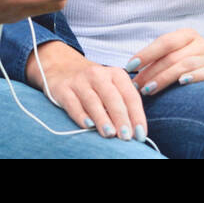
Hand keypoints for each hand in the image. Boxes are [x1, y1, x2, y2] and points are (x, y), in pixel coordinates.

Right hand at [27, 41, 147, 141]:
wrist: (62, 66)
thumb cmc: (94, 84)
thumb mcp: (112, 86)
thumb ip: (123, 105)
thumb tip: (135, 131)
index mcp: (116, 74)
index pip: (130, 96)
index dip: (137, 115)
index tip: (141, 134)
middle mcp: (98, 75)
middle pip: (112, 98)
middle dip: (121, 118)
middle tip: (126, 136)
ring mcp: (79, 81)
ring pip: (93, 101)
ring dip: (102, 118)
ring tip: (109, 134)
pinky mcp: (62, 88)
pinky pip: (72, 103)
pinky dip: (80, 115)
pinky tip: (87, 126)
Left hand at [126, 30, 203, 96]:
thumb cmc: (199, 63)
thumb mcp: (182, 55)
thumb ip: (162, 60)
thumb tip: (133, 71)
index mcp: (188, 35)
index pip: (164, 42)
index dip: (146, 53)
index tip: (130, 66)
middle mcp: (201, 42)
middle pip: (172, 56)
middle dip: (151, 72)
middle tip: (137, 86)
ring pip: (185, 64)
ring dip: (164, 78)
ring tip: (149, 89)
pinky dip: (194, 76)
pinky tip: (182, 82)